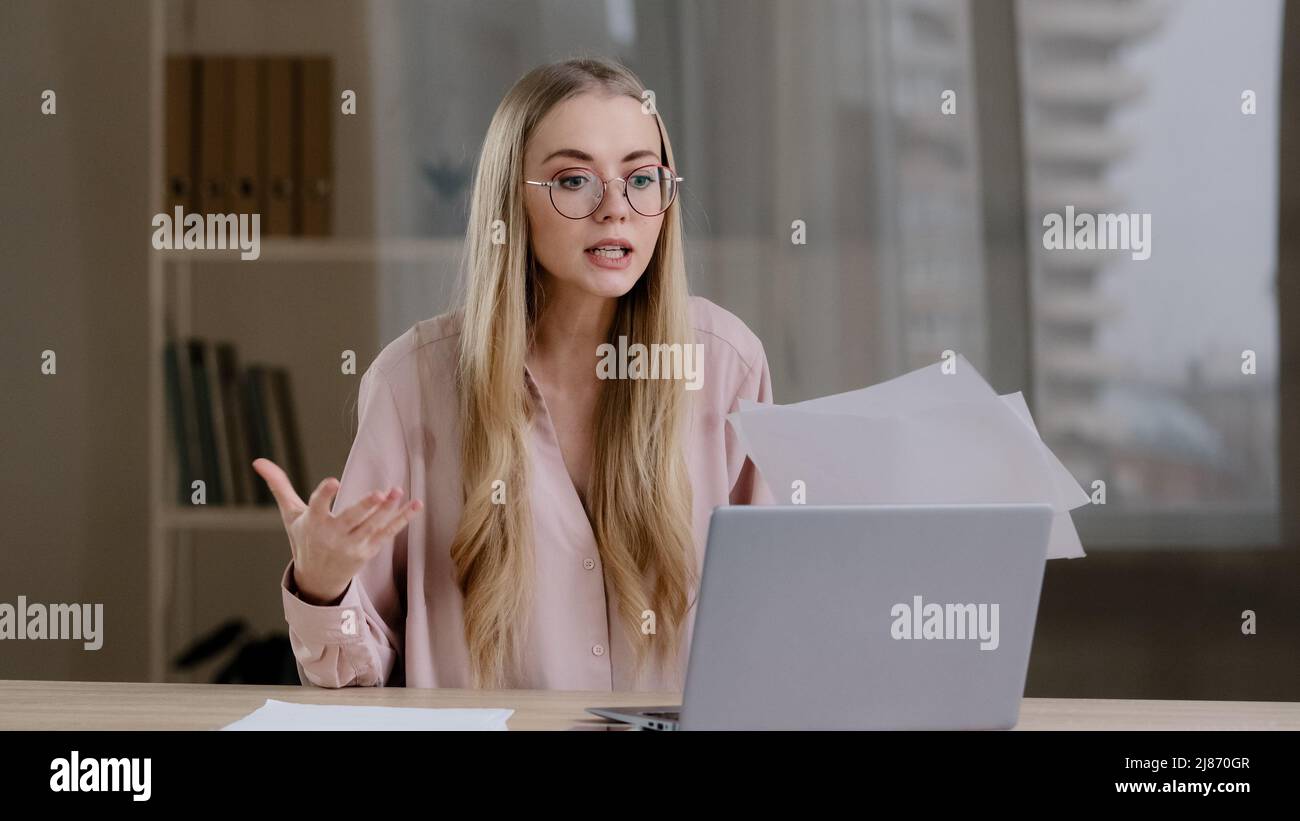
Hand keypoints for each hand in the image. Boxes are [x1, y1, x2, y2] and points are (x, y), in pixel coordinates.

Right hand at [252, 458, 421, 605]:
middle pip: (351, 519)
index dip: (325, 494)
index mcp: (313, 523)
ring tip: (398, 491)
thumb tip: (258, 461)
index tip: (333, 481)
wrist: (316, 579)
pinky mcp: (368, 551)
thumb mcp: (291, 515)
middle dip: (365, 507)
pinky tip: (416, 505)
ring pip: (372, 526)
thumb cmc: (304, 539)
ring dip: (388, 510)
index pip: (319, 506)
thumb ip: (279, 486)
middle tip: (379, 493)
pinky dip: (403, 520)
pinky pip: (387, 534)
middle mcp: (333, 536)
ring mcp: (353, 545)